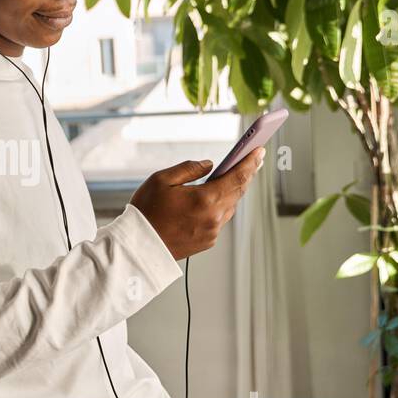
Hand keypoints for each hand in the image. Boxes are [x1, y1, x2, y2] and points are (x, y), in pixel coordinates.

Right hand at [130, 149, 265, 260]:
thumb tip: (209, 165)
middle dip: (247, 174)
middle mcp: (213, 218)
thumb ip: (189, 168)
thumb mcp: (162, 180)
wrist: (138, 246)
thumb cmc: (146, 212)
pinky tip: (214, 199)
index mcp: (204, 199)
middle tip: (254, 159)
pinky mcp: (207, 241)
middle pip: (238, 192)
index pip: (237, 177)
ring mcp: (212, 232)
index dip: (250, 163)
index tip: (259, 151)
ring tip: (233, 177)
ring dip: (232, 191)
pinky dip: (220, 207)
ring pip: (230, 206)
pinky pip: (219, 220)